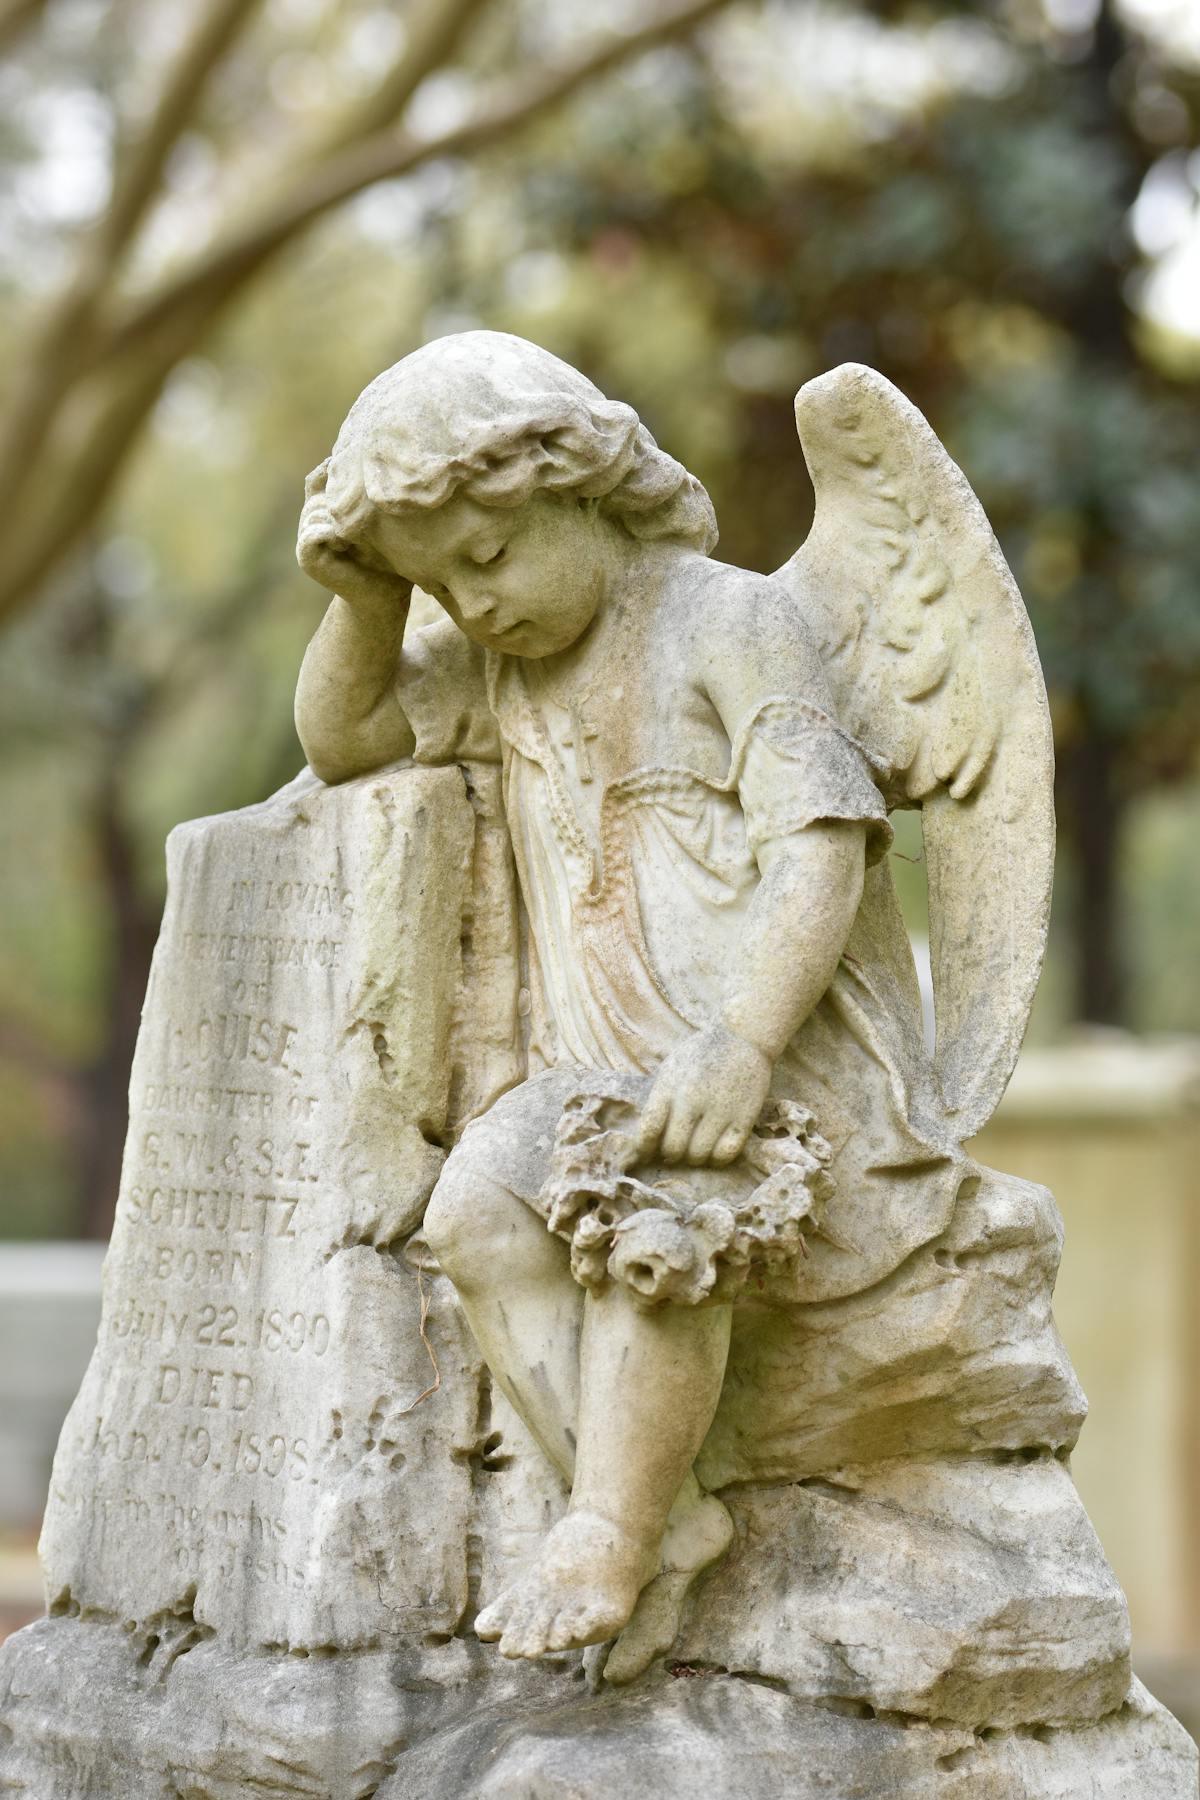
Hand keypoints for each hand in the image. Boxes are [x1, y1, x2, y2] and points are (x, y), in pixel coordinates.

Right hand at [296, 461, 410, 611]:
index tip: (369, 467)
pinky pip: (313, 533)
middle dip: (344, 494)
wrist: (385, 596)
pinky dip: (333, 534)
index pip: (323, 472)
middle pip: (321, 489)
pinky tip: (351, 540)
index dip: (340, 467)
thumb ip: (373, 490)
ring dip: (342, 516)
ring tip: (364, 530)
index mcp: (328, 504)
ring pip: (317, 510)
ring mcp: (305, 535)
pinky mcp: (306, 555)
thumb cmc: (393, 554)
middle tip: (374, 507)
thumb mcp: (385, 516)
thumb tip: (387, 452)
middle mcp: (312, 516)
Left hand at [636, 1023, 771, 1167]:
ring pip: (699, 1155)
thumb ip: (660, 1100)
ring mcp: (719, 1110)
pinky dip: (717, 1158)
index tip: (647, 1152)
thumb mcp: (672, 1068)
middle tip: (674, 1152)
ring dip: (694, 1158)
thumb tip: (648, 1137)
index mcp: (669, 1086)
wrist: (743, 1038)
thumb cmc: (702, 1054)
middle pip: (673, 1148)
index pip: (648, 1130)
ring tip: (695, 1150)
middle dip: (671, 1155)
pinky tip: (715, 1150)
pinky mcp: (743, 1118)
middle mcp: (692, 1099)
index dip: (644, 1148)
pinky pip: (726, 1154)